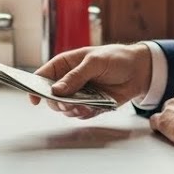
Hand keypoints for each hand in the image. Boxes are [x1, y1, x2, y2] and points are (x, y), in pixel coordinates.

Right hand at [29, 43, 152, 119]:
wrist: (139, 71)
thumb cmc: (116, 58)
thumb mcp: (95, 62)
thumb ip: (76, 76)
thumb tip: (56, 90)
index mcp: (65, 65)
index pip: (43, 75)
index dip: (35, 86)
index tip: (34, 99)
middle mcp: (69, 81)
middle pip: (52, 97)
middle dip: (58, 103)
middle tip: (68, 104)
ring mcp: (79, 94)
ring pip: (65, 109)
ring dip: (72, 110)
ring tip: (84, 106)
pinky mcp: (90, 105)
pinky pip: (81, 115)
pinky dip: (86, 114)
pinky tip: (95, 107)